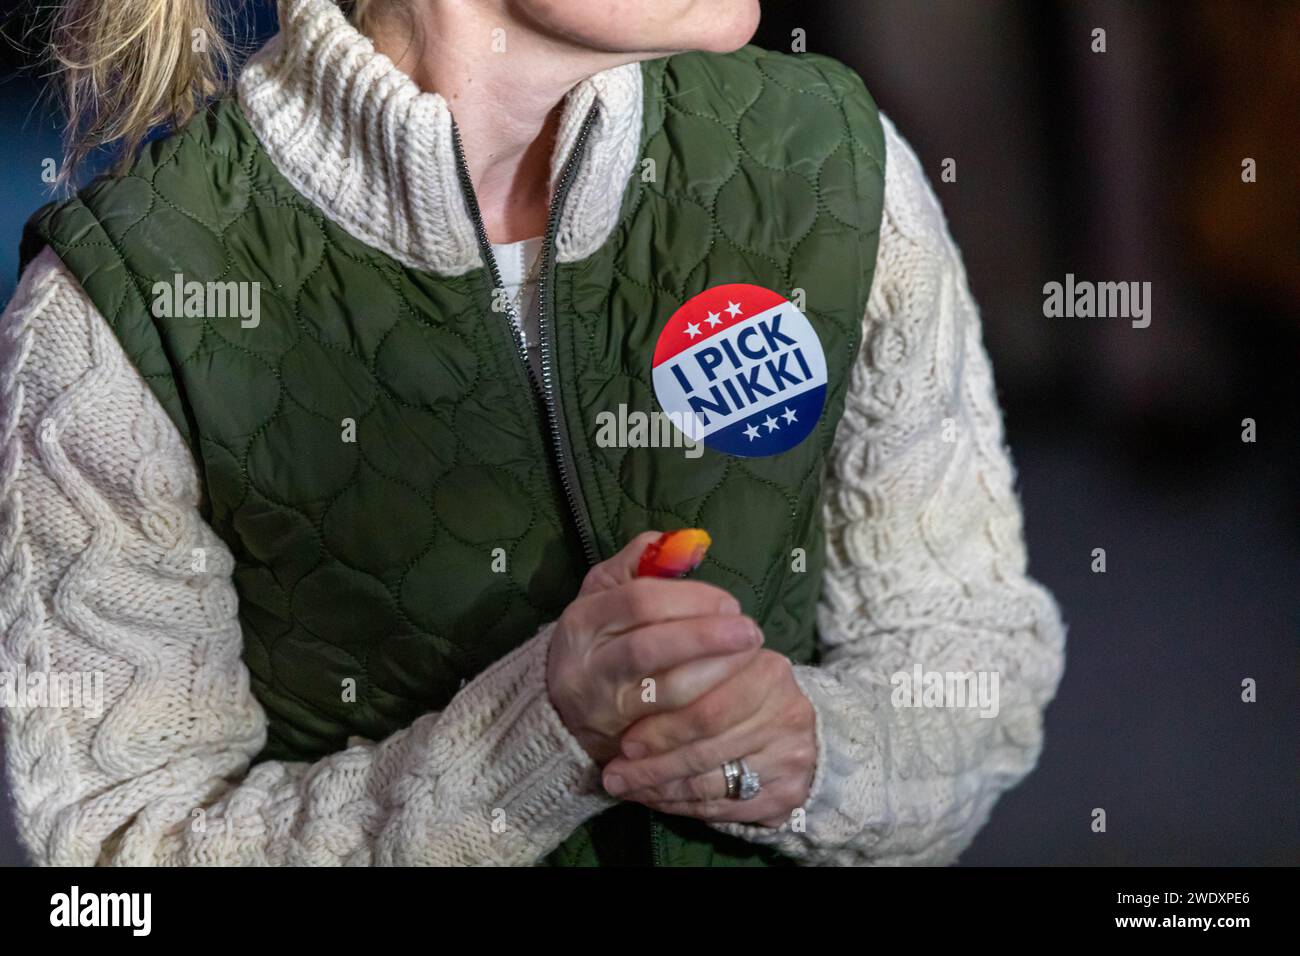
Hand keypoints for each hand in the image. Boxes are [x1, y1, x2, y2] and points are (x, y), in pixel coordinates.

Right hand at [546, 531, 763, 763]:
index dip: (690, 600)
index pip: (639, 603)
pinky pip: (675, 729)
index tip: (729, 603)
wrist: (563, 708)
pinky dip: (709, 709)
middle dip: (706, 637)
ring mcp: (604, 709)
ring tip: (750, 659)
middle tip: (750, 631)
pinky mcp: (626, 744)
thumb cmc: (599, 638)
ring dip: (716, 674)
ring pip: (665, 693)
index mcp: (583, 621)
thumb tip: (688, 543)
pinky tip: (736, 694)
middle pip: (649, 648)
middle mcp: (587, 666)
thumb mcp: (607, 592)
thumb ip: (643, 560)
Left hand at [600, 648, 816, 826]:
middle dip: (652, 765)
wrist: (790, 729)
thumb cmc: (738, 692)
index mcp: (766, 671)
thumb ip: (683, 672)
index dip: (661, 727)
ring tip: (625, 788)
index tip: (625, 740)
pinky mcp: (789, 793)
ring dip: (659, 790)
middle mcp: (786, 713)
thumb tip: (631, 688)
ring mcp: (791, 756)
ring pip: (709, 784)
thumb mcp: (717, 669)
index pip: (706, 708)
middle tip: (614, 774)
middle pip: (705, 749)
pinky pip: (721, 808)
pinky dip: (680, 807)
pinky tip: (654, 799)